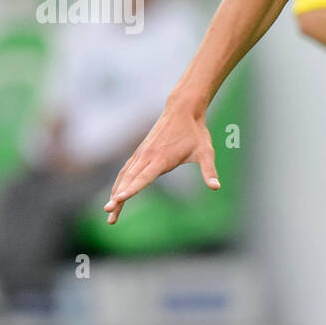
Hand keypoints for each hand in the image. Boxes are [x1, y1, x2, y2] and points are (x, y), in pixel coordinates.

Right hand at [104, 103, 218, 223]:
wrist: (182, 110)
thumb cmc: (196, 133)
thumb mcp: (206, 152)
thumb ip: (209, 171)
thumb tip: (217, 187)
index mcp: (162, 158)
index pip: (144, 178)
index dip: (131, 189)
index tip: (119, 199)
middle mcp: (148, 156)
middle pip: (129, 180)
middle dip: (117, 198)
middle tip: (108, 214)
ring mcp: (142, 153)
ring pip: (124, 176)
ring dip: (115, 193)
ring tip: (108, 211)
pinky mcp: (140, 152)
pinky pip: (126, 169)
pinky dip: (119, 182)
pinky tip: (115, 193)